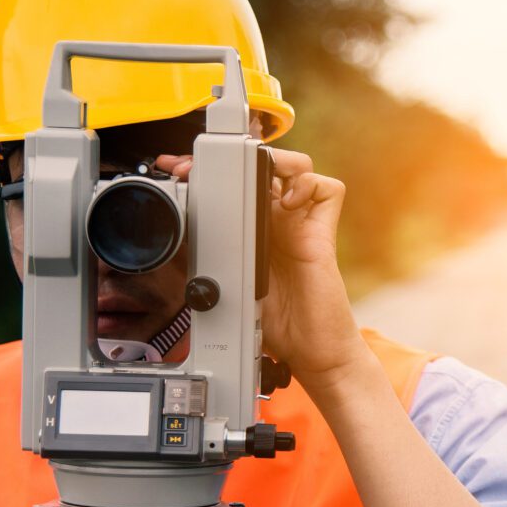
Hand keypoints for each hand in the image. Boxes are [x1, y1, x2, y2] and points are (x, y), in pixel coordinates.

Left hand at [154, 148, 371, 396]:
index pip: (233, 184)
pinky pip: (327, 188)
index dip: (208, 170)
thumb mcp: (227, 286)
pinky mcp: (324, 233)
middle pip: (266, 165)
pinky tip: (288, 204)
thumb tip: (181, 235)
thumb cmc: (276, 326)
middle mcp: (279, 222)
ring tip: (257, 180)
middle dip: (235, 155)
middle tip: (202, 167)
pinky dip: (307, 185)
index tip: (179, 168)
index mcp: (253, 231)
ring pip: (298, 166)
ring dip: (278, 162)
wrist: (310, 351)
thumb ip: (210, 259)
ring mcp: (302, 225)